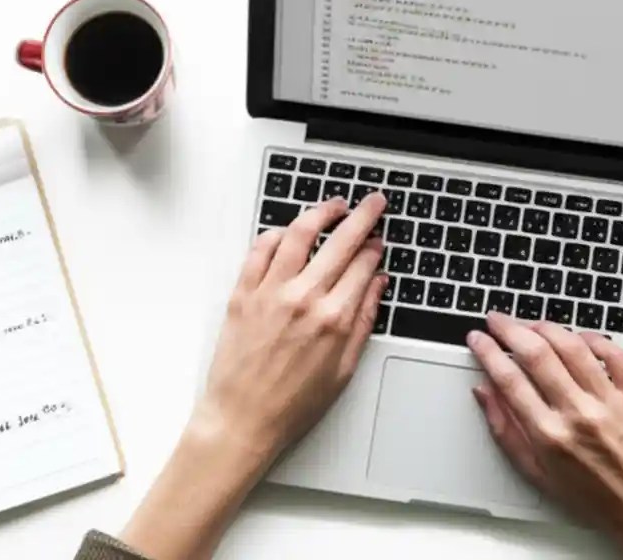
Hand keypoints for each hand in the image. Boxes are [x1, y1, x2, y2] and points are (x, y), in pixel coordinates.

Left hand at [122, 194, 387, 559]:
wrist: (242, 419)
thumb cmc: (291, 404)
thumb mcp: (344, 369)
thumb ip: (363, 321)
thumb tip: (377, 286)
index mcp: (333, 319)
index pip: (363, 265)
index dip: (376, 248)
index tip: (380, 240)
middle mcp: (303, 299)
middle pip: (341, 241)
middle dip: (363, 216)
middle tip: (374, 203)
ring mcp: (270, 293)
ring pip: (300, 233)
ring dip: (322, 212)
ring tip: (335, 205)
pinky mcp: (243, 294)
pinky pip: (261, 249)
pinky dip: (278, 233)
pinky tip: (290, 231)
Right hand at [466, 313, 622, 559]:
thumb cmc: (593, 496)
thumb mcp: (536, 474)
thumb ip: (506, 431)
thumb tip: (484, 393)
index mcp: (549, 436)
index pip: (509, 380)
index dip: (488, 352)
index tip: (478, 338)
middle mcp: (577, 414)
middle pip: (537, 355)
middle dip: (510, 329)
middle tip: (498, 320)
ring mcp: (608, 402)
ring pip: (573, 347)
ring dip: (547, 328)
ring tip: (532, 324)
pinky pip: (614, 355)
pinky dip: (594, 339)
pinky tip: (578, 337)